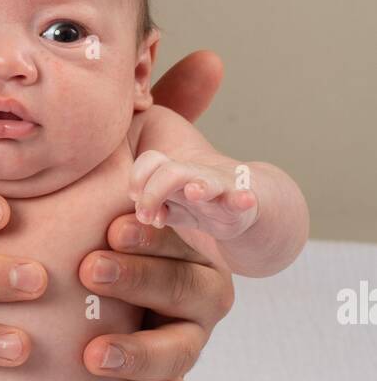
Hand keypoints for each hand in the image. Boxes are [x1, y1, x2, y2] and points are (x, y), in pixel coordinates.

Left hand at [80, 50, 234, 380]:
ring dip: (140, 353)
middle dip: (145, 279)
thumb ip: (162, 114)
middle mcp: (191, 291)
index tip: (118, 216)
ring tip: (93, 355)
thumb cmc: (94, 220)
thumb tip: (209, 56)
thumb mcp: (121, 164)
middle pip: (191, 290)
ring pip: (180, 352)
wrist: (65, 300)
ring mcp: (177, 342)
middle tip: (92, 268)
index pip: (190, 232)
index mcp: (184, 239)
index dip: (159, 227)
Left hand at [130, 149, 258, 239]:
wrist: (248, 201)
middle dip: (153, 193)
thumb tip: (133, 218)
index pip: (150, 162)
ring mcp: (217, 189)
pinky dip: (243, 199)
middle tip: (145, 216)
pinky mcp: (240, 205)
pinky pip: (241, 200)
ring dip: (198, 186)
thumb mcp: (167, 204)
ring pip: (205, 183)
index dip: (138, 179)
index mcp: (172, 175)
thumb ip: (147, 207)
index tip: (133, 199)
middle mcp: (193, 177)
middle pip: (170, 172)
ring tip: (193, 193)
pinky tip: (246, 200)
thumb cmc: (197, 202)